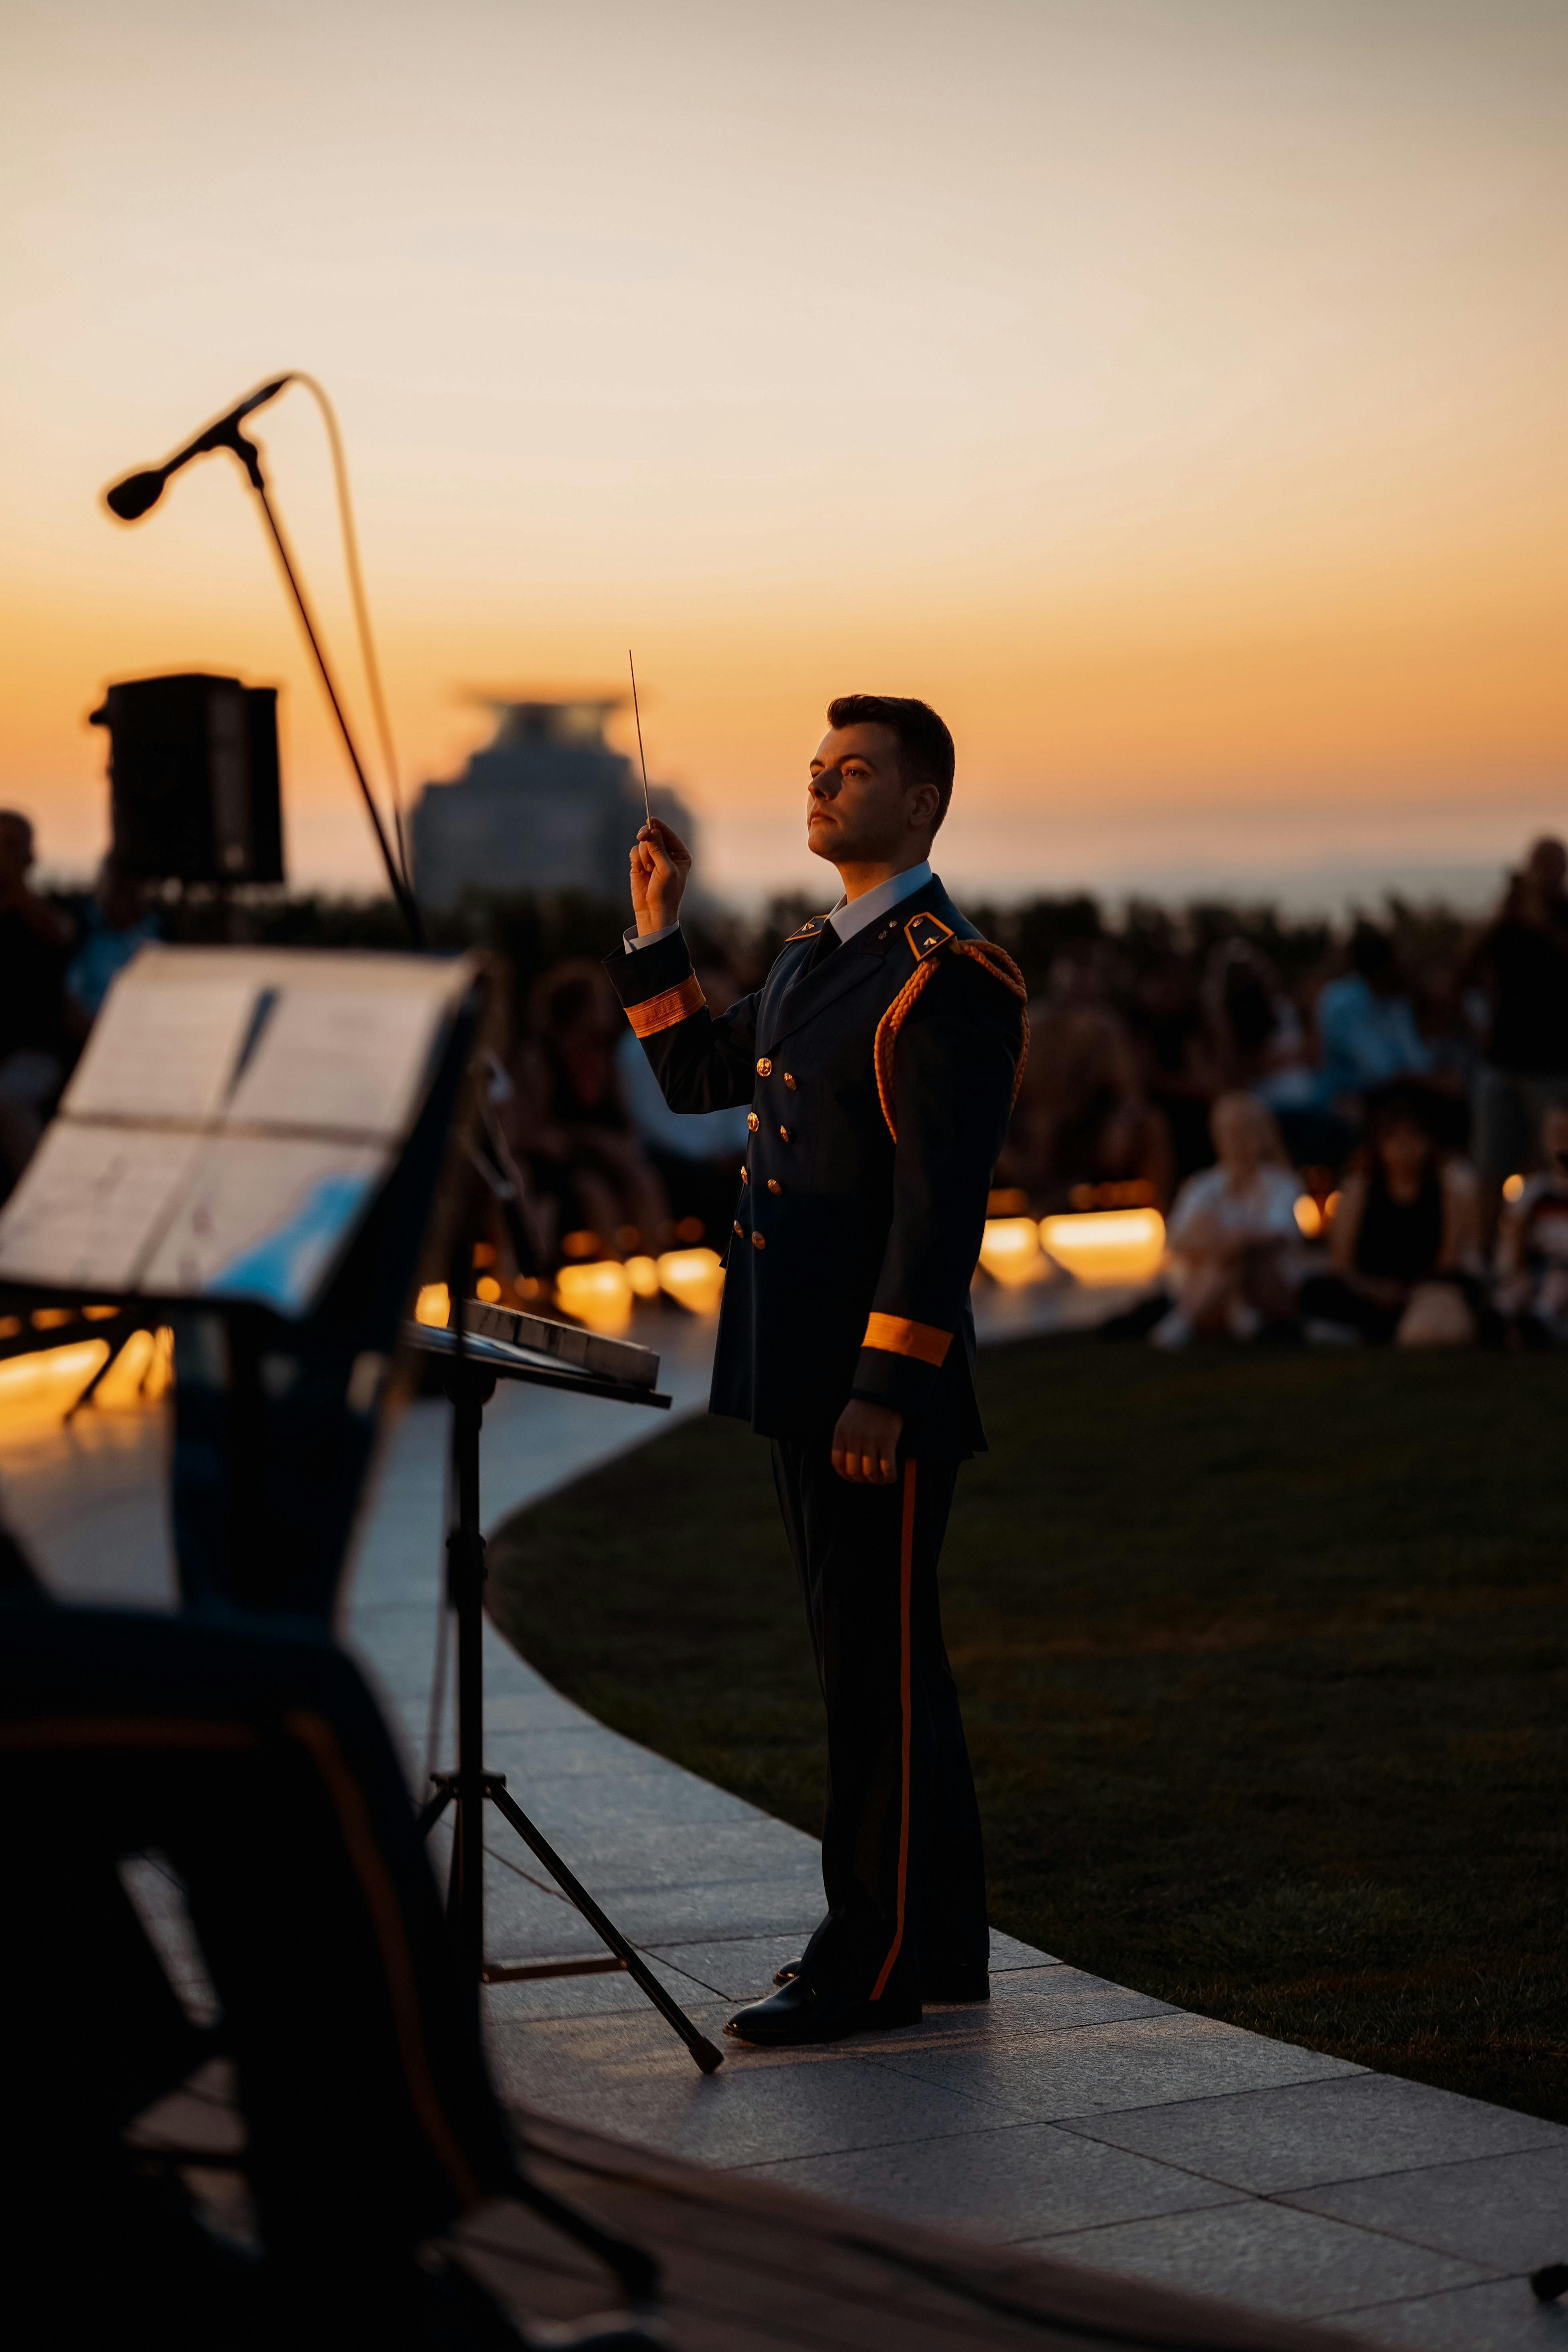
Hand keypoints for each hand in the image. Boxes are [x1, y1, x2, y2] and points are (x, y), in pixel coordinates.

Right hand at [629, 818, 691, 934]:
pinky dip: (636, 860)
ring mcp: (652, 859)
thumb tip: (651, 829)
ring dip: (644, 855)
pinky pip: (634, 852)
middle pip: (653, 835)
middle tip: (641, 836)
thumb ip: (658, 849)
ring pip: (643, 843)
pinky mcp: (639, 864)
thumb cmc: (666, 893)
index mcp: (680, 854)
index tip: (650, 820)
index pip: (668, 834)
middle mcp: (667, 854)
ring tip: (648, 870)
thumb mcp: (665, 869)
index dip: (659, 826)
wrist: (653, 912)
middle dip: (648, 839)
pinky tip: (641, 871)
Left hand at [831, 1398, 903, 1484]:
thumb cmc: (865, 1408)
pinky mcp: (887, 1440)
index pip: (837, 1464)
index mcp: (841, 1433)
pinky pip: (887, 1467)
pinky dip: (889, 1476)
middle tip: (869, 1479)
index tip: (853, 1479)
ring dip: (877, 1481)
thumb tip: (849, 1467)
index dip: (845, 1476)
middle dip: (862, 1480)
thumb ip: (845, 1441)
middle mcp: (853, 1438)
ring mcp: (870, 1440)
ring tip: (882, 1479)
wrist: (883, 1392)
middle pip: (854, 1471)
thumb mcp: (846, 1422)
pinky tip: (892, 1477)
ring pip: (870, 1473)